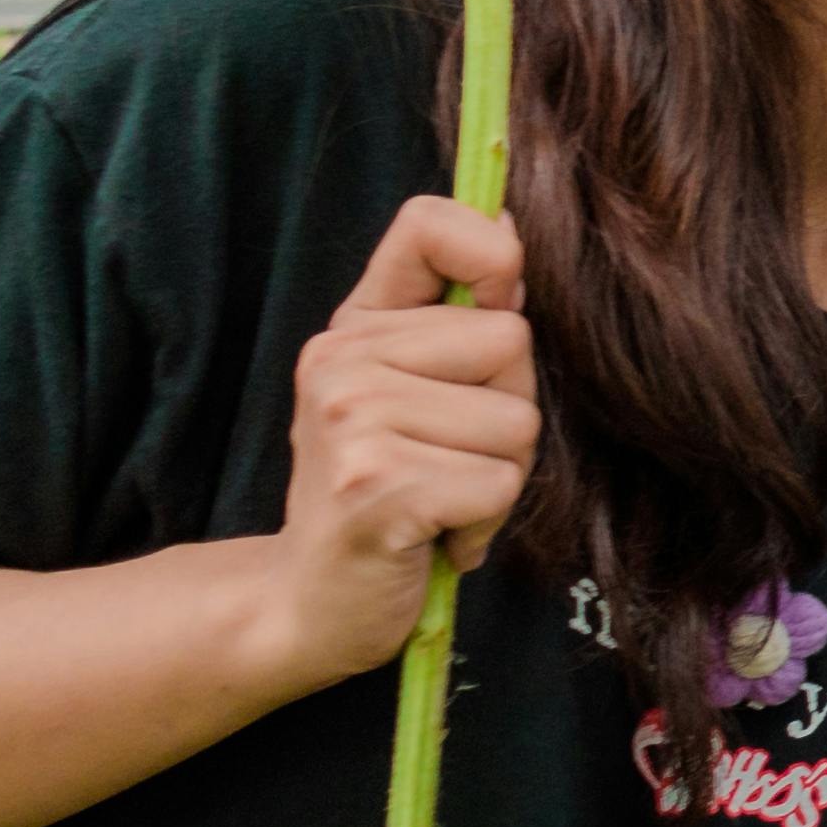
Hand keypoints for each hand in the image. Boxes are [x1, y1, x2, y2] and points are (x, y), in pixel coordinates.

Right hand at [261, 196, 532, 695]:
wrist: (310, 602)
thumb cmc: (385, 494)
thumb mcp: (408, 394)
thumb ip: (454, 319)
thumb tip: (511, 235)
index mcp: (354, 326)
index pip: (429, 224)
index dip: (490, 256)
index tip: (493, 309)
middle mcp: (341, 359)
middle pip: (511, 341)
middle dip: (509, 412)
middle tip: (451, 460)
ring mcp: (352, 420)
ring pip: (516, 423)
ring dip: (501, 478)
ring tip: (440, 500)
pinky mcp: (376, 486)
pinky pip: (498, 484)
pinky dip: (483, 524)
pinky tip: (433, 536)